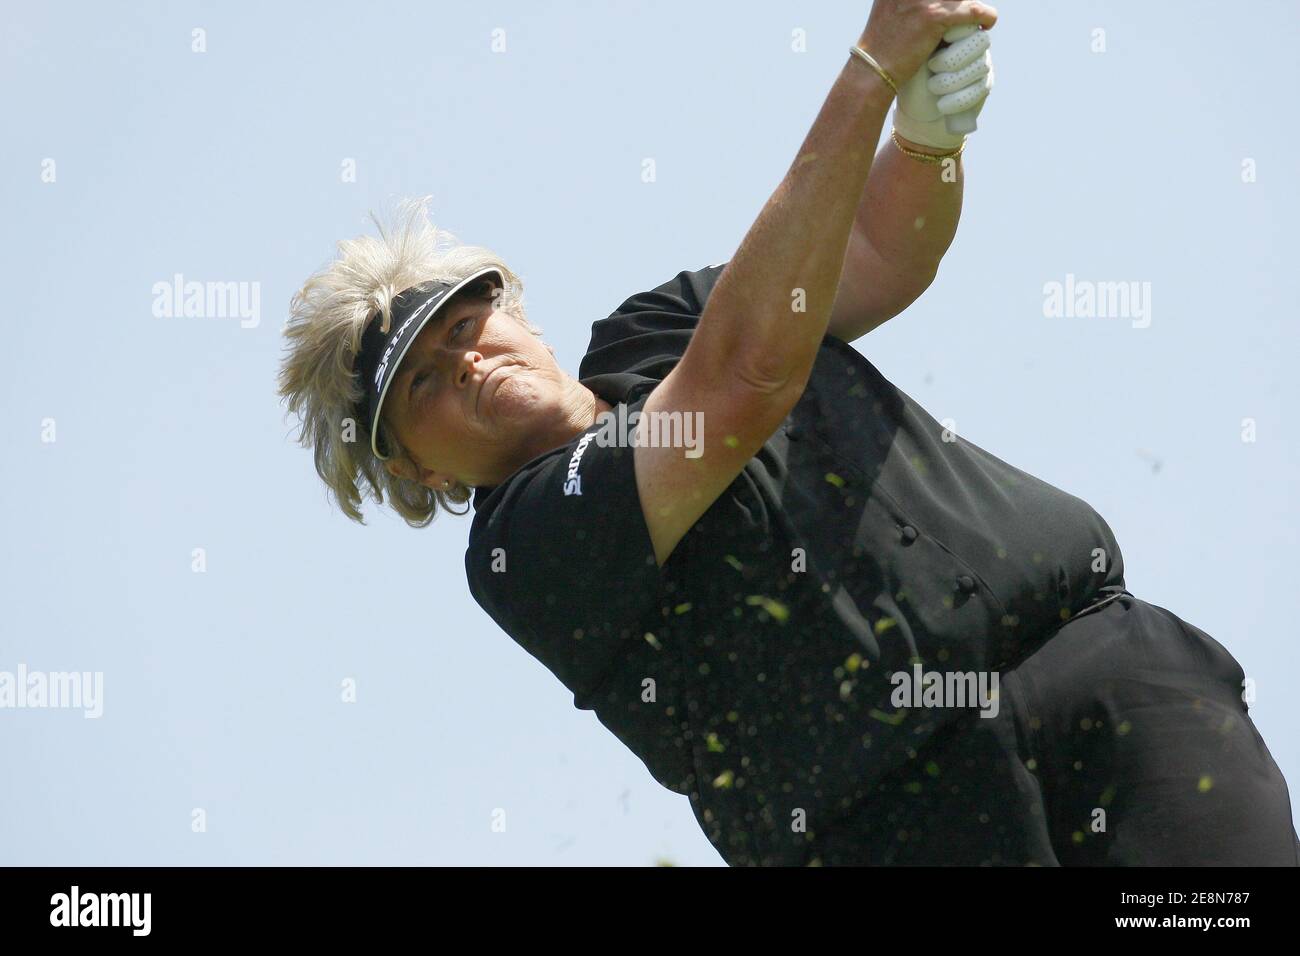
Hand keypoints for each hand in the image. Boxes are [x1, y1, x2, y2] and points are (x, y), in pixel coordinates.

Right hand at [857, 0, 997, 85]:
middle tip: (965, 13)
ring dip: (972, 6)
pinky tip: (987, 24)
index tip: (956, 5)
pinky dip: (986, 16)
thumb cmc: (883, 44)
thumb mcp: (890, 7)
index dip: (951, 0)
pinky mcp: (934, 16)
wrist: (874, 69)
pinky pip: (974, 9)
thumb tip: (933, 0)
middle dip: (960, 2)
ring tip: (976, 18)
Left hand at [894, 25, 994, 148]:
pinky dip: (958, 99)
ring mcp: (982, 64)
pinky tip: (942, 105)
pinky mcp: (985, 85)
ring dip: (952, 80)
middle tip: (932, 67)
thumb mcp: (917, 57)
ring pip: (981, 65)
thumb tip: (942, 23)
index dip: (959, 31)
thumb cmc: (912, 80)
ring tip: (933, 87)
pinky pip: (980, 89)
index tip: (943, 40)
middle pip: (979, 41)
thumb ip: (931, 37)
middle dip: (954, 57)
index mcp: (957, 31)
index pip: (969, 20)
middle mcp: (973, 44)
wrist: (917, 114)